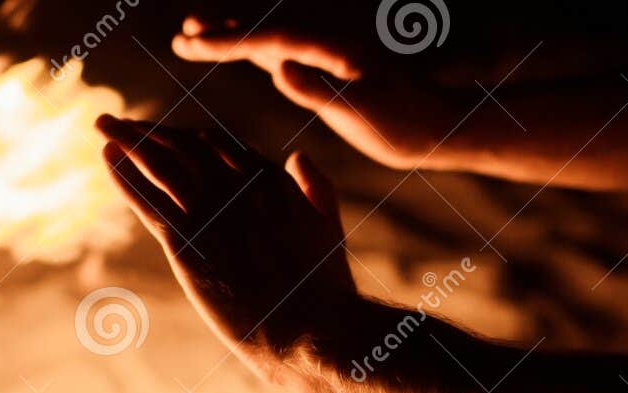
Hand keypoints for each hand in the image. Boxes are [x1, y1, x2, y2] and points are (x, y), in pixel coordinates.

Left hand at [95, 115, 355, 376]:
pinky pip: (147, 201)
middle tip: (121, 123)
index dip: (187, 135)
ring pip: (160, 164)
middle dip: (150, 131)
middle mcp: (235, 186)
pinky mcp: (186, 243)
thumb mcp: (326, 225)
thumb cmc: (323, 288)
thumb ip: (314, 185)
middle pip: (183, 145)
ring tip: (103, 124)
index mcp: (268, 179)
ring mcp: (208, 212)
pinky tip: (107, 159)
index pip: (218, 143)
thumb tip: (296, 156)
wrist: (311, 326)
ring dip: (128, 140)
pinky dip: (125, 177)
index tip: (165, 133)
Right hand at [173, 14, 462, 169]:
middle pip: (267, 31)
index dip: (228, 41)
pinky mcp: (335, 68)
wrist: (445, 127)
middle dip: (223, 32)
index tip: (192, 43)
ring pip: (274, 39)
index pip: (271, 41)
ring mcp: (333, 55)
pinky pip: (288, 52)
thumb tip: (278, 67)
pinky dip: (259, 50)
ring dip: (236, 37)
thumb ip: (318, 90)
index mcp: (335, 52)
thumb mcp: (363, 112)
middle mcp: (331, 46)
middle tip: (182, 35)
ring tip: (197, 36)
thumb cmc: (407, 126)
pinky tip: (248, 54)